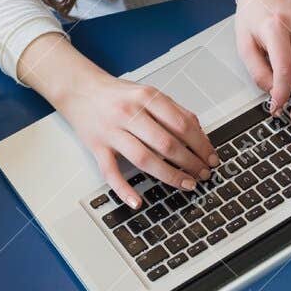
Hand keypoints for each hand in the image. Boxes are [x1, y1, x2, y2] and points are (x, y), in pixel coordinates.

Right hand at [53, 63, 217, 206]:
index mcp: (146, 97)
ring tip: (187, 184)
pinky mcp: (97, 147)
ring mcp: (112, 131)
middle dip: (191, 162)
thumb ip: (172, 110)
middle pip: (166, 143)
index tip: (211, 157)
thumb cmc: (116, 94)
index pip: (182, 124)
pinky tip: (137, 201)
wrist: (79, 89)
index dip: (201, 144)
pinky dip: (123, 189)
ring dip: (170, 175)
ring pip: (144, 159)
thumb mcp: (147, 92)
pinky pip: (110, 172)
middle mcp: (130, 113)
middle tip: (203, 174)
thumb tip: (199, 132)